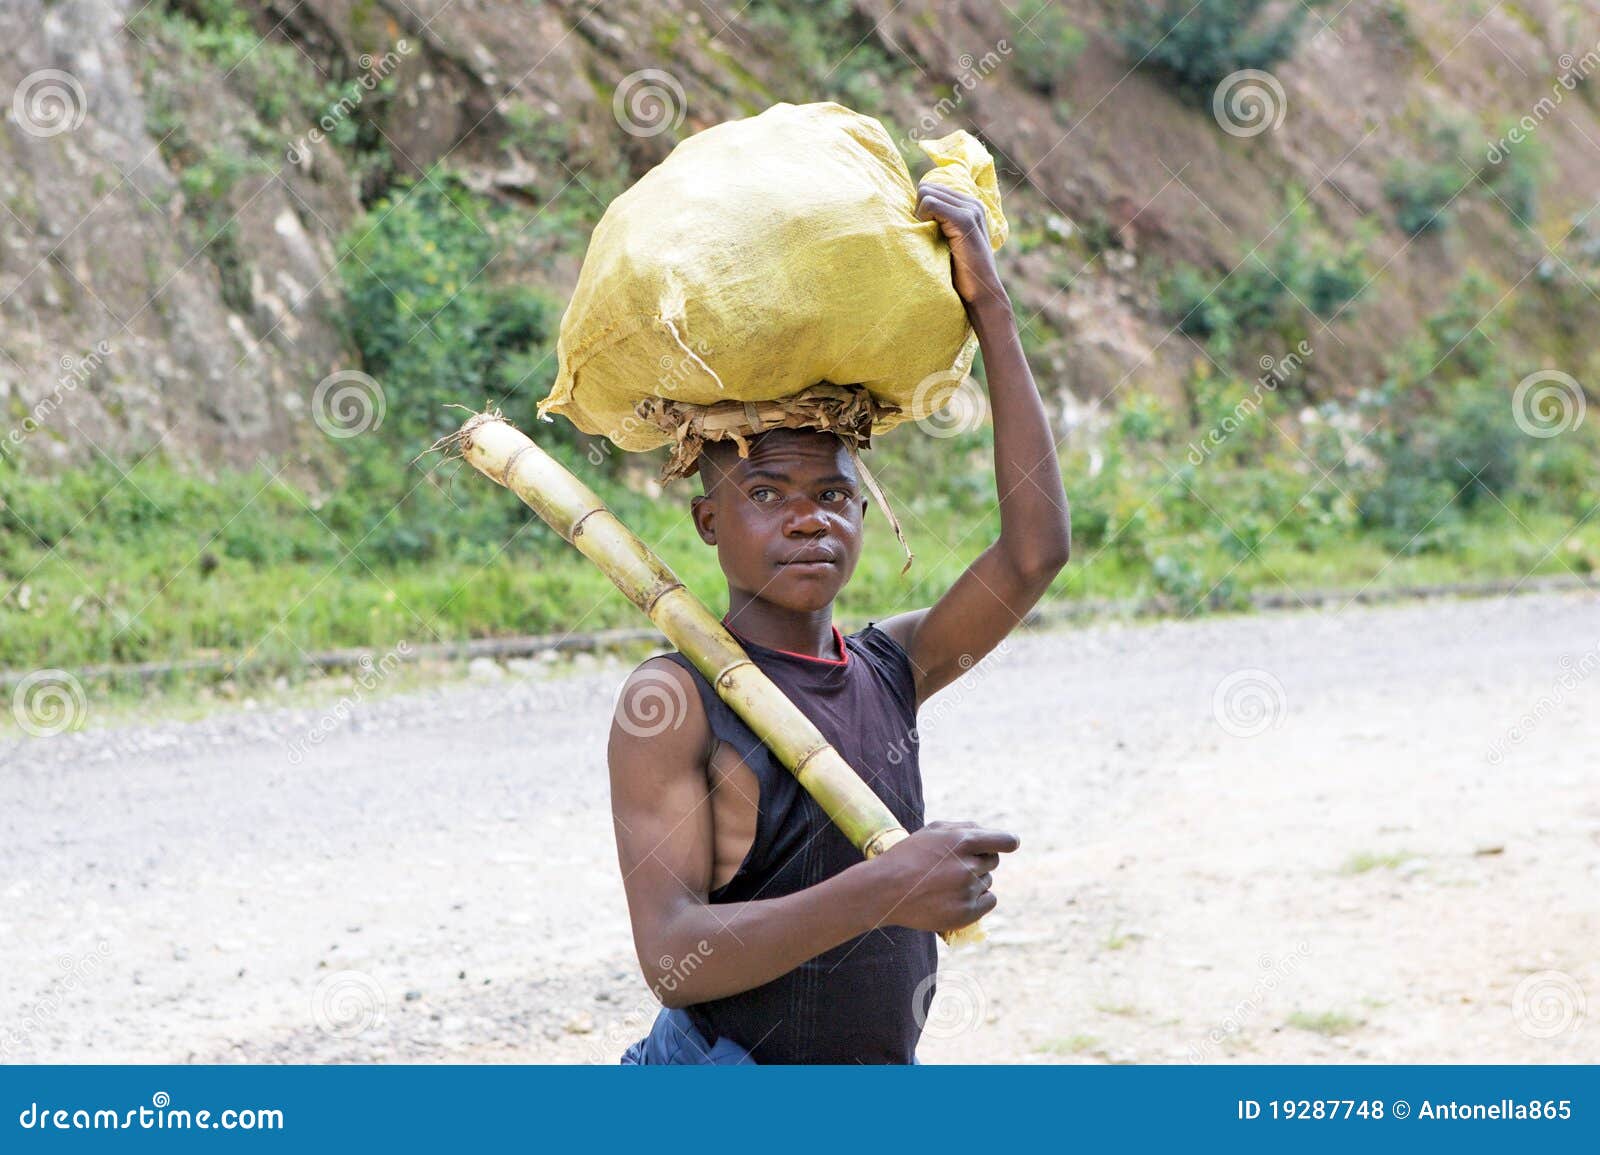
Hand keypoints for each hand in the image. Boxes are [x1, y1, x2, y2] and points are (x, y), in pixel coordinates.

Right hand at [868, 820, 1019, 933]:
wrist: (885, 890)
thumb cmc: (907, 856)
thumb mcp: (932, 831)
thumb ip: (964, 828)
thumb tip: (988, 832)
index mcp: (963, 841)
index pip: (1006, 841)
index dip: (1007, 843)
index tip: (1008, 845)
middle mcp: (969, 865)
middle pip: (993, 861)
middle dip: (979, 861)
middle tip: (955, 866)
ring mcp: (968, 890)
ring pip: (987, 881)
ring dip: (974, 881)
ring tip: (945, 883)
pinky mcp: (966, 913)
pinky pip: (989, 901)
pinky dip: (979, 899)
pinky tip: (958, 897)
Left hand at [915, 181, 1005, 310]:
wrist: (980, 296)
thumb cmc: (958, 275)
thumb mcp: (946, 242)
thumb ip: (937, 223)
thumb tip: (909, 210)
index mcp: (969, 205)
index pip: (930, 189)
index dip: (920, 210)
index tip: (924, 233)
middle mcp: (972, 203)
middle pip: (926, 188)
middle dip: (918, 211)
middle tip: (924, 237)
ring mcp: (970, 209)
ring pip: (926, 193)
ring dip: (919, 216)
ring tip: (928, 240)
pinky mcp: (965, 219)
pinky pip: (929, 203)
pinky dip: (921, 218)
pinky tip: (929, 238)